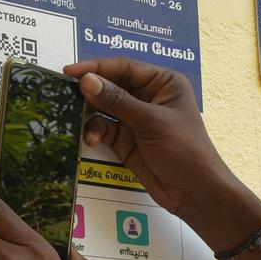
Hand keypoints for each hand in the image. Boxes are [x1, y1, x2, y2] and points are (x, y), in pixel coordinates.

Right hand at [63, 57, 260, 249]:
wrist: (194, 192)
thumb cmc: (183, 150)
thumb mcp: (150, 121)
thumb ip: (117, 101)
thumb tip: (87, 81)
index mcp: (163, 82)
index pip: (124, 67)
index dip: (96, 67)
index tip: (70, 72)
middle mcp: (149, 96)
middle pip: (111, 85)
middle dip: (90, 91)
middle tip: (66, 95)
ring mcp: (136, 119)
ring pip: (104, 108)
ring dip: (90, 114)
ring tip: (78, 119)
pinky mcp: (127, 141)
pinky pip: (104, 129)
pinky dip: (95, 132)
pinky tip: (91, 139)